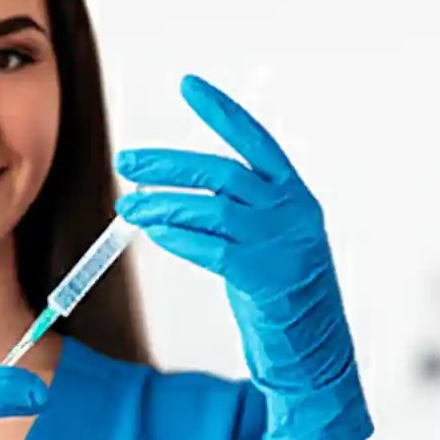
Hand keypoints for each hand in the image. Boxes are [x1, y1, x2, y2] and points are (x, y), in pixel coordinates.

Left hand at [114, 74, 372, 439]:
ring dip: (162, 204)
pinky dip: (178, 237)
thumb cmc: (282, 298)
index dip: (221, 111)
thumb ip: (235, 215)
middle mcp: (292, 212)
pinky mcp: (265, 277)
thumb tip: (172, 194)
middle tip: (127, 160)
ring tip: (127, 204)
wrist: (312, 355)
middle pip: (222, 172)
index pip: (254, 140)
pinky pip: (211, 248)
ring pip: (211, 209)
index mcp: (294, 196)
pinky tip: (154, 232)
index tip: (188, 84)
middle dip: (169, 164)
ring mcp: (282, 244)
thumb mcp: (267, 244)